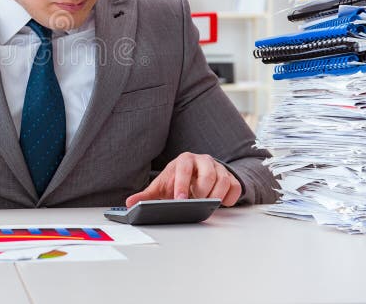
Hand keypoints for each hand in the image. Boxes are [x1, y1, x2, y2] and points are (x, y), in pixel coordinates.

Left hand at [125, 152, 241, 207]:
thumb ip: (146, 196)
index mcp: (185, 160)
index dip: (182, 185)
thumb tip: (130, 203)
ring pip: (224, 180)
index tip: (180, 200)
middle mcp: (203, 161)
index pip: (184, 169)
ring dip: (217, 195)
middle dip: (202, 191)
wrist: (195, 176)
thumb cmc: (177, 181)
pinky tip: (222, 203)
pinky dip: (231, 197)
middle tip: (197, 202)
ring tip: (208, 204)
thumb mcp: (161, 186)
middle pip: (208, 174)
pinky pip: (236, 187)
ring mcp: (218, 168)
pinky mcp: (231, 177)